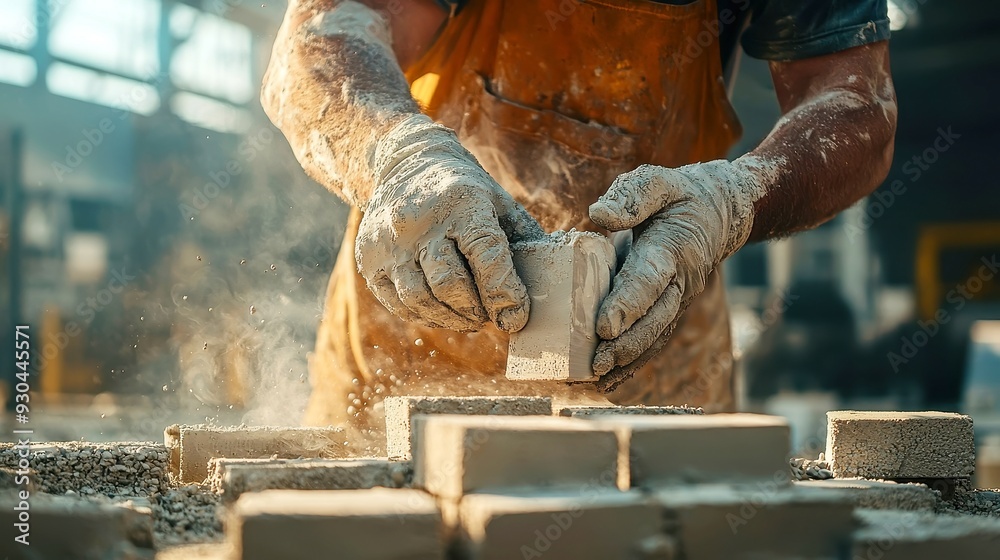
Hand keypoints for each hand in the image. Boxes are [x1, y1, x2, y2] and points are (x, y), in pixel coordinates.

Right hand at [356, 115, 544, 331]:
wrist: (405, 162)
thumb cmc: (463, 188)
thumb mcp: (498, 200)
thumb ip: (524, 237)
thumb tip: (555, 281)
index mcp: (460, 202)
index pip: (486, 255)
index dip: (504, 293)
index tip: (516, 318)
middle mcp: (419, 221)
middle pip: (450, 283)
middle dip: (477, 310)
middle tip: (491, 318)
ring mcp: (389, 242)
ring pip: (420, 298)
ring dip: (451, 319)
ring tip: (470, 320)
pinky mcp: (368, 259)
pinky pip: (398, 302)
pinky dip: (425, 316)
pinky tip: (442, 315)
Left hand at [588, 160, 763, 390]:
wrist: (722, 212)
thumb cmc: (680, 196)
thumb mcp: (659, 182)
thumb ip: (632, 195)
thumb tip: (598, 214)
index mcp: (673, 248)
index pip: (649, 279)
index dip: (628, 303)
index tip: (605, 325)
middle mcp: (680, 281)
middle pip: (653, 319)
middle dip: (624, 344)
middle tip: (594, 363)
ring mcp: (678, 301)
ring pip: (654, 336)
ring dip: (626, 360)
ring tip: (593, 378)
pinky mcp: (671, 311)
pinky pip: (654, 341)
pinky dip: (632, 364)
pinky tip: (606, 382)